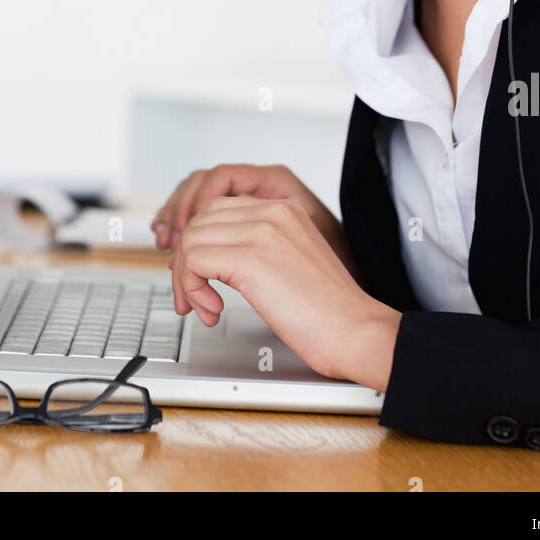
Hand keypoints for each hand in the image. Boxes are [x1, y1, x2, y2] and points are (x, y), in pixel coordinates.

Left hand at [166, 194, 401, 387]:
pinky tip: (212, 310)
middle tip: (194, 295)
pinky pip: (194, 260)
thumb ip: (261, 248)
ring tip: (202, 306)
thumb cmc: (328, 311)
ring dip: (186, 278)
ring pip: (191, 239)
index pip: (219, 209)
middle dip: (186, 260)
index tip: (201, 275)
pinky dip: (192, 288)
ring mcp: (261, 231)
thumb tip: (219, 258)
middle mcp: (271, 212)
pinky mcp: (250, 257)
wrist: (354, 330)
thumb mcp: (292, 261)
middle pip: (200, 220)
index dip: (202, 244)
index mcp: (284, 209)